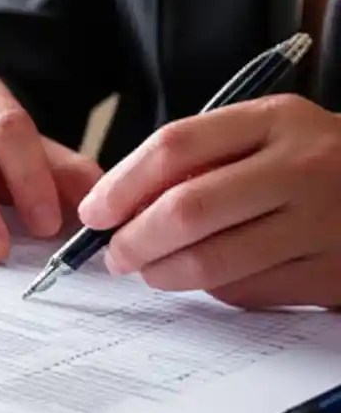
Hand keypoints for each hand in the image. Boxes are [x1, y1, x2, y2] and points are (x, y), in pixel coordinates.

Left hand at [78, 93, 340, 308]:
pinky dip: (213, 290)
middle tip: (115, 254)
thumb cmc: (309, 162)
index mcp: (277, 120)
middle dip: (135, 239)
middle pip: (188, 209)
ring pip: (213, 261)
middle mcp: (304, 167)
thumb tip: (115, 206)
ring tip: (149, 270)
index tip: (95, 212)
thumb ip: (198, 159)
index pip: (176, 146)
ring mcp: (323, 223)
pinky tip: (211, 278)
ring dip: (164, 273)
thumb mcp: (264, 135)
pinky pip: (248, 292)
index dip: (122, 184)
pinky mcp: (332, 275)